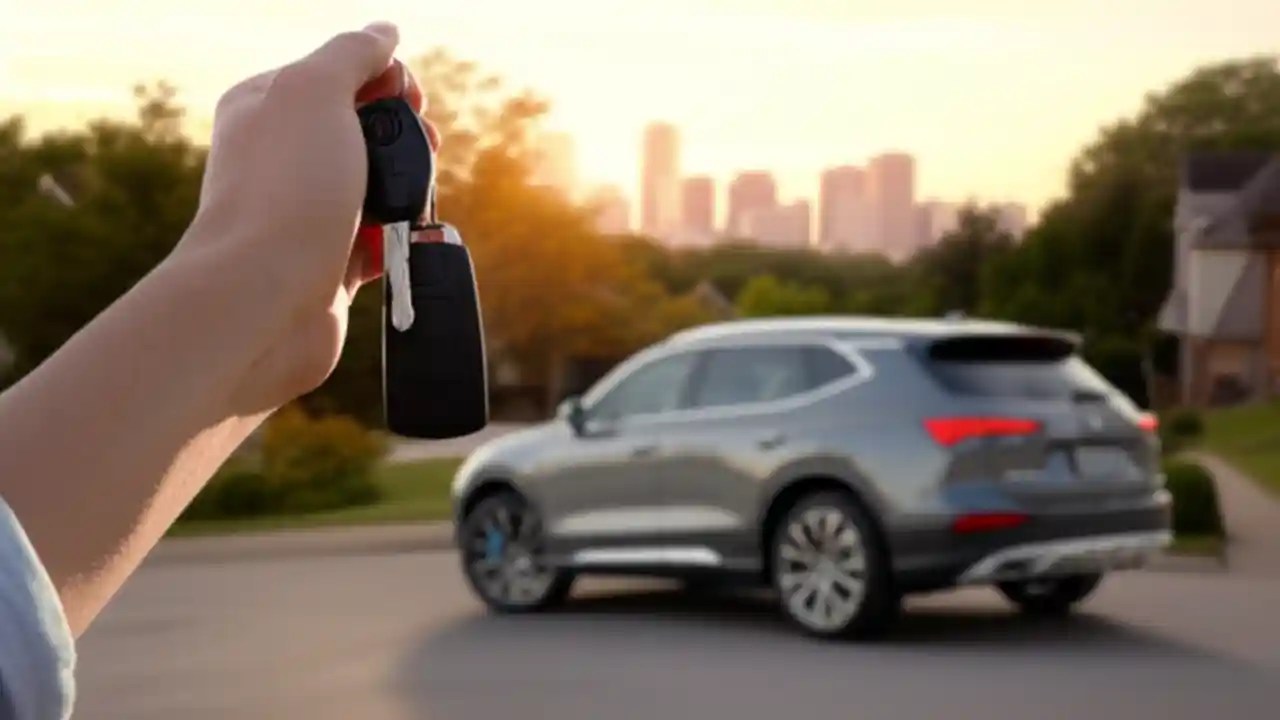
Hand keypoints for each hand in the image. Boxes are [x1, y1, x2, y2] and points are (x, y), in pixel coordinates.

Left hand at [177, 23, 436, 413]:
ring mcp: (303, 212)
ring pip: (374, 186)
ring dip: (407, 188)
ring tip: (416, 200)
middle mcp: (279, 156)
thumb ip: (353, 53)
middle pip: (363, 130)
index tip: (413, 101)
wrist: (265, 299)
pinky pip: (377, 240)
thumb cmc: (285, 192)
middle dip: (404, 135)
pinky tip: (402, 240)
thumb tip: (384, 31)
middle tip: (426, 148)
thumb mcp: (316, 92)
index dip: (387, 79)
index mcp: (266, 105)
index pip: (339, 73)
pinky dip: (398, 239)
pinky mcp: (326, 263)